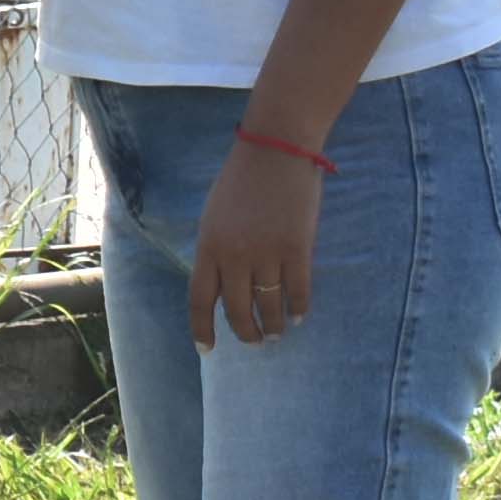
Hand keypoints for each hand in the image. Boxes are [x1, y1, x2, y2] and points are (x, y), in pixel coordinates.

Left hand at [189, 141, 325, 350]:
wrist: (276, 150)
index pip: (200, 300)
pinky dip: (300, 307)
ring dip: (275, 325)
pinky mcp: (297, 247)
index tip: (208, 349)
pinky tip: (300, 316)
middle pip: (238, 310)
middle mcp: (234, 255)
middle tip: (255, 342)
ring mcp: (267, 253)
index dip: (202, 329)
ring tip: (278, 333)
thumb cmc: (242, 181)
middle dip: (246, 332)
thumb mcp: (214, 217)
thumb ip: (216, 251)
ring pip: (270, 304)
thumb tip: (223, 287)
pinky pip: (298, 290)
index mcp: (208, 247)